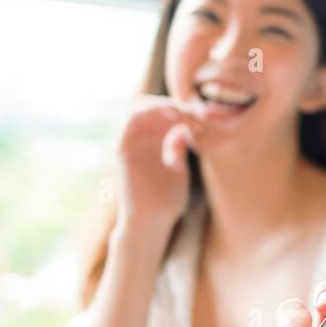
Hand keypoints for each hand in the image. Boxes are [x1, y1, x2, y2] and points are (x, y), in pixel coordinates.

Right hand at [116, 96, 201, 232]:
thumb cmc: (167, 199)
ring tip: (184, 113)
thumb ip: (180, 149)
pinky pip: (131, 123)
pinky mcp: (122, 151)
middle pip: (148, 105)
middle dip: (173, 104)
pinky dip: (151, 115)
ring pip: (137, 108)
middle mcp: (136, 140)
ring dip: (162, 106)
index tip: (202, 115)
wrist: (152, 222)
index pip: (159, 112)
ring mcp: (127, 144)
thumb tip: (184, 131)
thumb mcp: (179, 170)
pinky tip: (173, 120)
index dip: (181, 109)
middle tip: (195, 111)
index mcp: (149, 143)